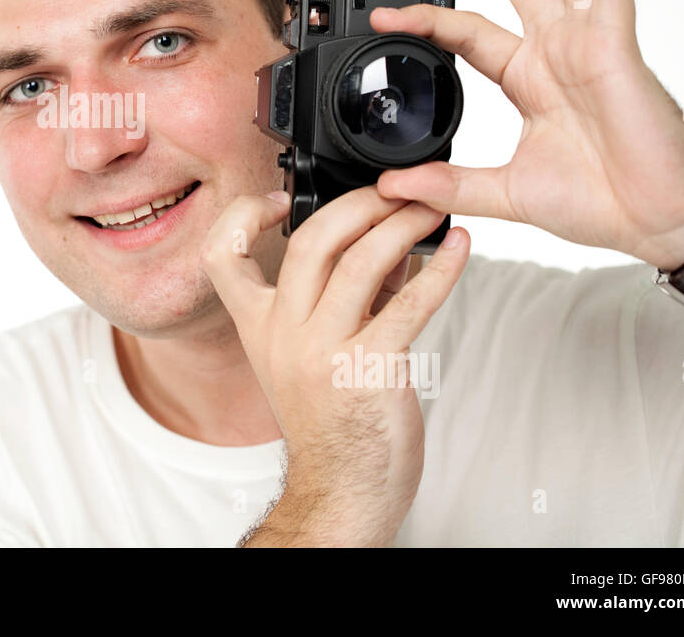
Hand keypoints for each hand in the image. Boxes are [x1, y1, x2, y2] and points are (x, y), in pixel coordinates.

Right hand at [200, 187, 470, 546]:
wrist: (345, 489)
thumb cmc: (335, 420)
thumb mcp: (317, 350)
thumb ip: (345, 295)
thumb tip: (388, 241)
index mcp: (259, 327)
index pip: (223, 257)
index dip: (244, 217)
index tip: (281, 201)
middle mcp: (283, 334)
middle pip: (309, 242)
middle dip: (358, 205)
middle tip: (393, 194)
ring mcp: (323, 351)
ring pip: (359, 262)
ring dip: (402, 226)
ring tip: (431, 212)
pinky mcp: (370, 368)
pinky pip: (409, 303)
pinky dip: (441, 269)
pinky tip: (460, 249)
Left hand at [370, 0, 683, 271]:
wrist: (656, 219)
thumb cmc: (601, 201)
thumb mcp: (505, 192)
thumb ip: (449, 184)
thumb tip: (393, 187)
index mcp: (527, 78)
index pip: (466, 31)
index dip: (426, 19)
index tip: (384, 16)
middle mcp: (556, 50)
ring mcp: (587, 42)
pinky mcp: (618, 45)